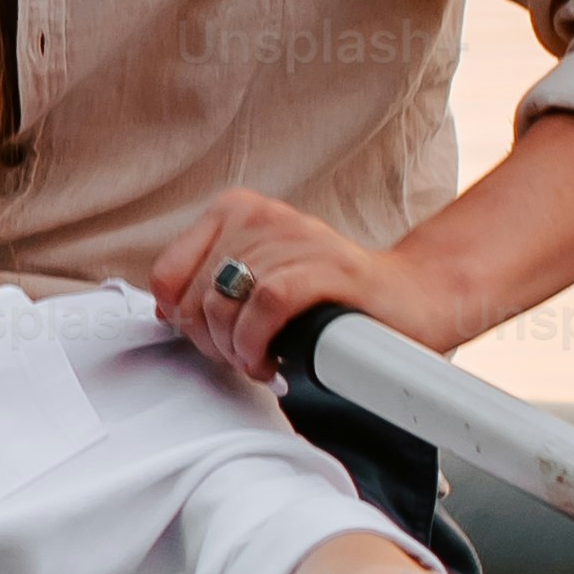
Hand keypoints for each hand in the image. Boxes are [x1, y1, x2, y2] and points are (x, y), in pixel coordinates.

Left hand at [146, 190, 453, 388]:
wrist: (410, 299)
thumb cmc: (330, 297)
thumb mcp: (258, 283)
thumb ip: (209, 288)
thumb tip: (164, 313)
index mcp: (236, 211)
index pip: (166, 274)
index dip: (179, 320)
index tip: (208, 341)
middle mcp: (262, 215)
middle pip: (195, 295)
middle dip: (211, 342)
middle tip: (240, 358)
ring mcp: (296, 237)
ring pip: (226, 302)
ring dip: (236, 349)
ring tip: (259, 362)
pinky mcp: (328, 266)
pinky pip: (266, 304)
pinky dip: (256, 341)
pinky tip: (270, 361)